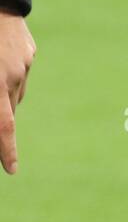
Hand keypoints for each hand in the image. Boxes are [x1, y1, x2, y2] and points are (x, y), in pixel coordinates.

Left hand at [0, 11, 35, 173]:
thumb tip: (3, 112)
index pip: (4, 125)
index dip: (7, 150)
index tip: (11, 170)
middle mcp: (14, 76)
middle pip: (9, 108)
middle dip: (0, 114)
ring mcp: (25, 62)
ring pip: (15, 91)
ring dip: (4, 93)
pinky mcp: (30, 51)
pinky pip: (21, 71)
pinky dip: (10, 73)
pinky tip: (0, 58)